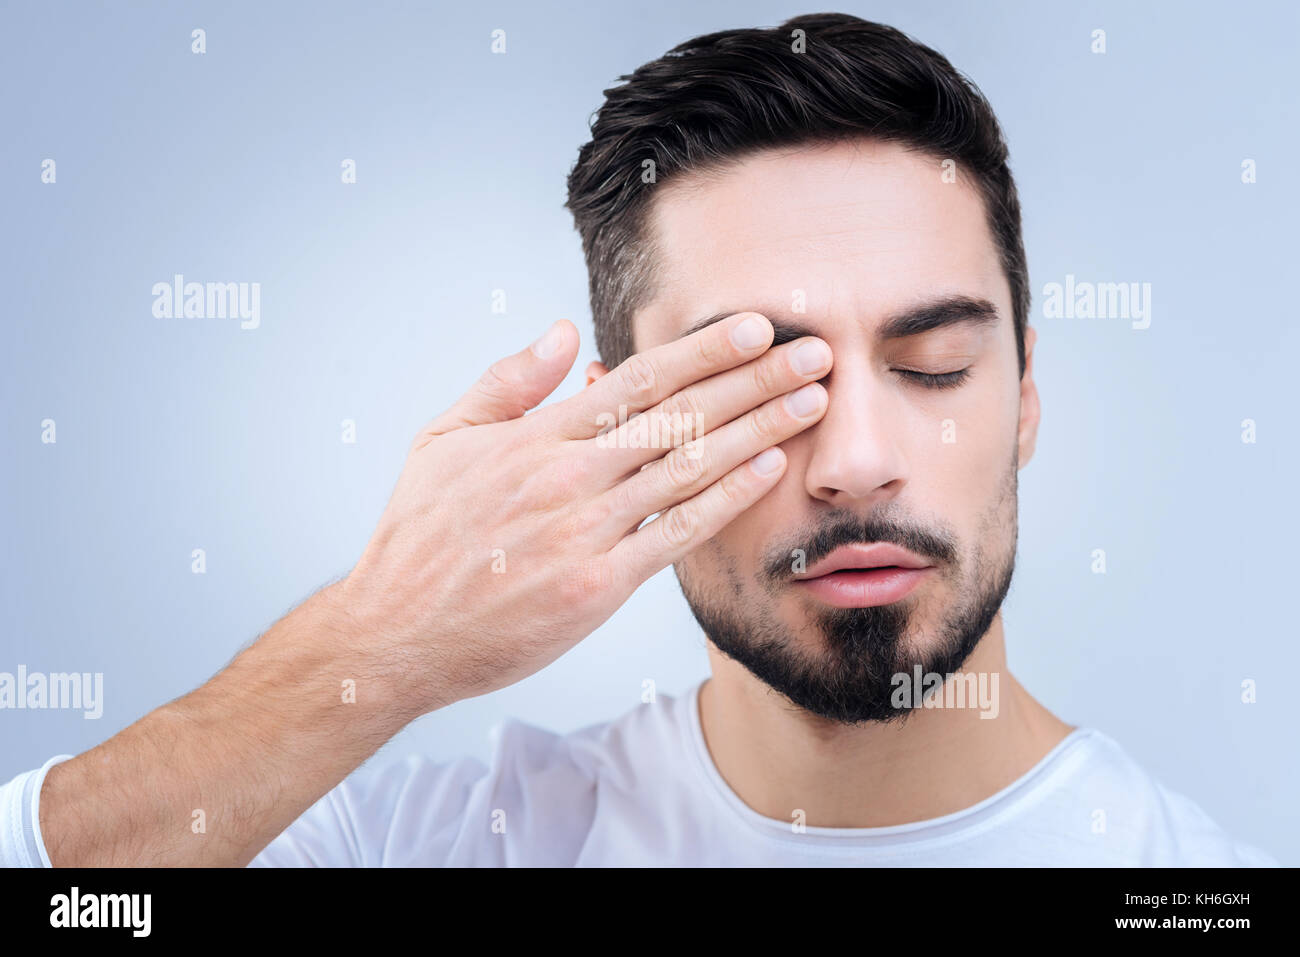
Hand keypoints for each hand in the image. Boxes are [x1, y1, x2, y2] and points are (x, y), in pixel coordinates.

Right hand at [332, 313, 831, 710]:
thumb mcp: (443, 440)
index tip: (755, 327)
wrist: (395, 633)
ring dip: (760, 430)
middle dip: (755, 379)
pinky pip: (678, 534)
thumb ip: (506, 383)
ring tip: (811, 402)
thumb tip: (564, 334)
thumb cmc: (418, 536)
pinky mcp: (599, 586)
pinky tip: (769, 469)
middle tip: (815, 352)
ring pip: (690, 468)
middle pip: (681, 416)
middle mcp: (569, 476)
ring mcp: (587, 531)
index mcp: (535, 437)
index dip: (703, 350)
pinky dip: (727, 499)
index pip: (636, 380)